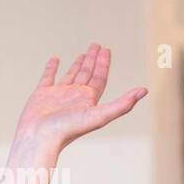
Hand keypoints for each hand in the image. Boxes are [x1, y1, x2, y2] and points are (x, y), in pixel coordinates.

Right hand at [14, 44, 146, 153]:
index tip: (106, 49)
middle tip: (97, 45)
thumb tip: (144, 91)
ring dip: (77, 64)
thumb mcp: (99, 116)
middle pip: (87, 74)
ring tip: (83, 53)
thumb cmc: (68, 130)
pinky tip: (55, 59)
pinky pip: (48, 76)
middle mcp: (74, 97)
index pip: (99, 78)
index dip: (104, 64)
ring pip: (70, 75)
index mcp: (88, 101)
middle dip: (92, 60)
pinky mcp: (41, 94)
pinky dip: (51, 67)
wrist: (39, 138)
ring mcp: (57, 95)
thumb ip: (122, 104)